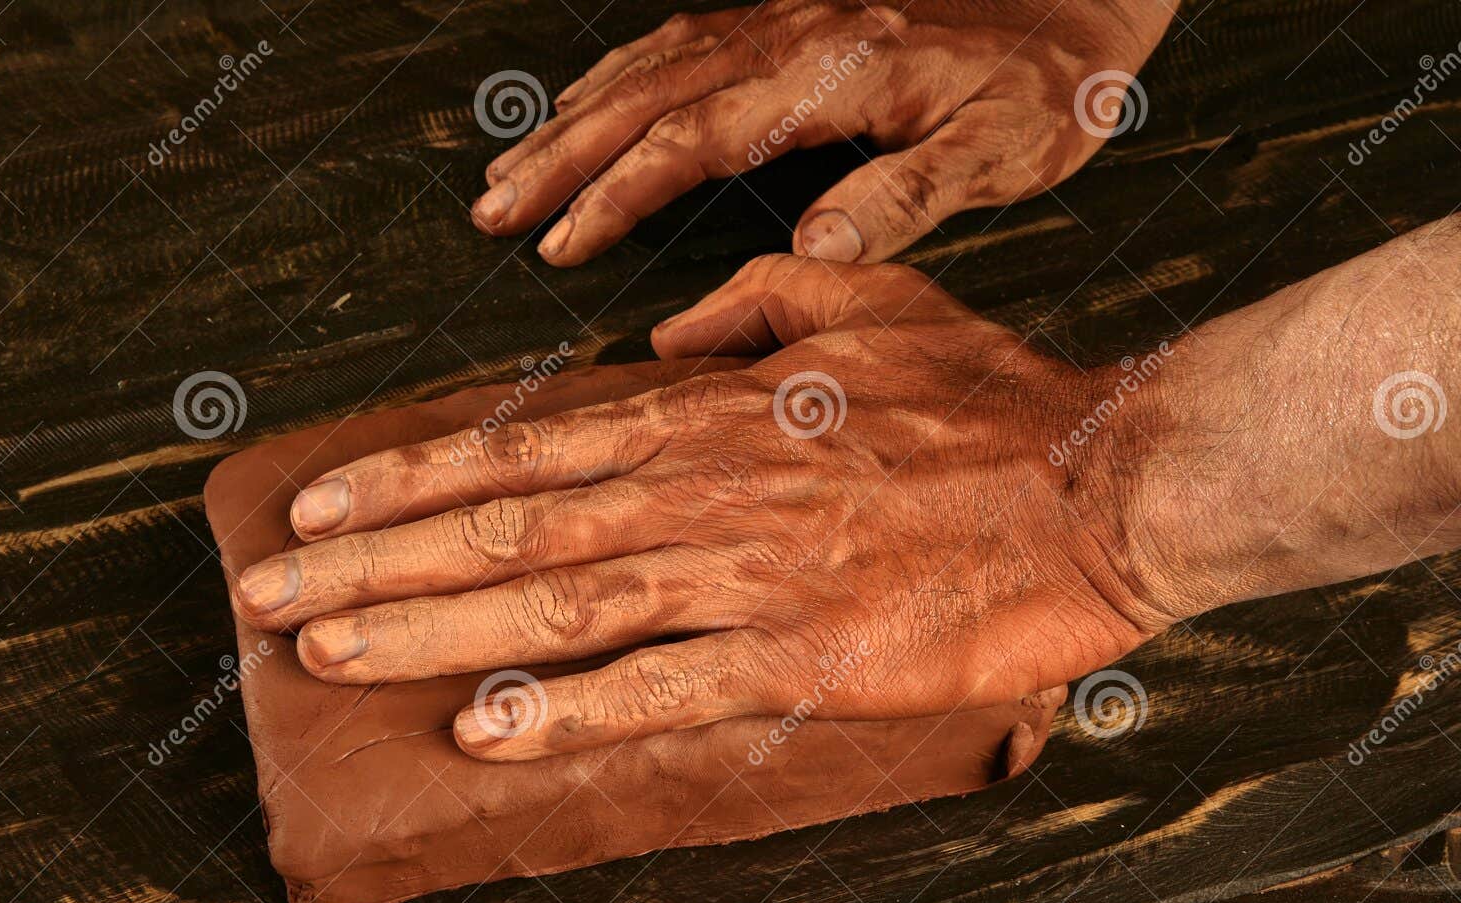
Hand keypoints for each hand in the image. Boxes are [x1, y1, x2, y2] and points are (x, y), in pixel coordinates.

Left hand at [232, 256, 1171, 759]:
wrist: (1101, 484)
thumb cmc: (987, 400)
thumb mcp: (866, 301)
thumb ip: (754, 302)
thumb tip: (663, 333)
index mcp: (707, 415)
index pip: (521, 449)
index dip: (406, 477)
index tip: (317, 507)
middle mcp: (701, 490)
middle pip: (503, 528)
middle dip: (370, 562)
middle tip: (269, 595)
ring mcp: (746, 575)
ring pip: (554, 603)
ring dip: (428, 630)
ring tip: (327, 652)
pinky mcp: (803, 657)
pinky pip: (663, 686)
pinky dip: (568, 710)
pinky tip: (484, 734)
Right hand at [472, 0, 1176, 265]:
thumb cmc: (1048, 78)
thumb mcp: (1006, 144)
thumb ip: (912, 190)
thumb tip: (819, 238)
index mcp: (827, 75)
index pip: (693, 135)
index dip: (618, 191)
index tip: (559, 243)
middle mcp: (788, 38)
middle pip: (645, 95)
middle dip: (560, 154)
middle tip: (492, 210)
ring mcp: (782, 22)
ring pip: (649, 65)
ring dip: (572, 118)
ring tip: (508, 167)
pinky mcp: (789, 22)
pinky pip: (678, 44)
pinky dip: (618, 79)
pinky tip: (587, 105)